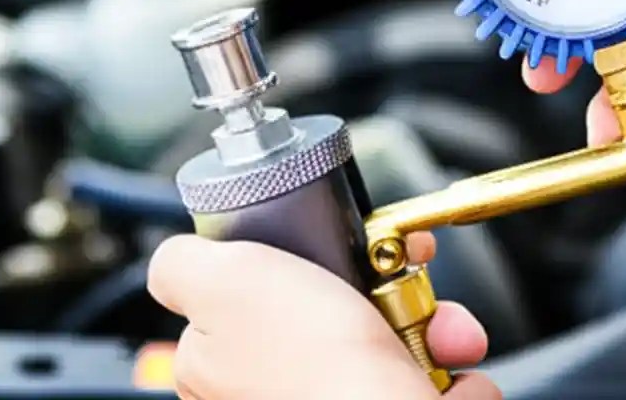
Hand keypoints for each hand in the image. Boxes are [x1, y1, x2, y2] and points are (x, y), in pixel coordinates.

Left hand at [148, 233, 499, 399]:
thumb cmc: (314, 365)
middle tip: (403, 282)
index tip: (338, 241)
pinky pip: (429, 386)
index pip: (257, 294)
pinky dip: (453, 380)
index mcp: (221, 362)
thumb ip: (182, 264)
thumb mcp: (223, 279)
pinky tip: (449, 382)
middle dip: (385, 290)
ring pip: (392, 346)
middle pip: (333, 313)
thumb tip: (173, 258)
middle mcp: (275, 393)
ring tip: (440, 338)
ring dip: (432, 329)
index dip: (303, 256)